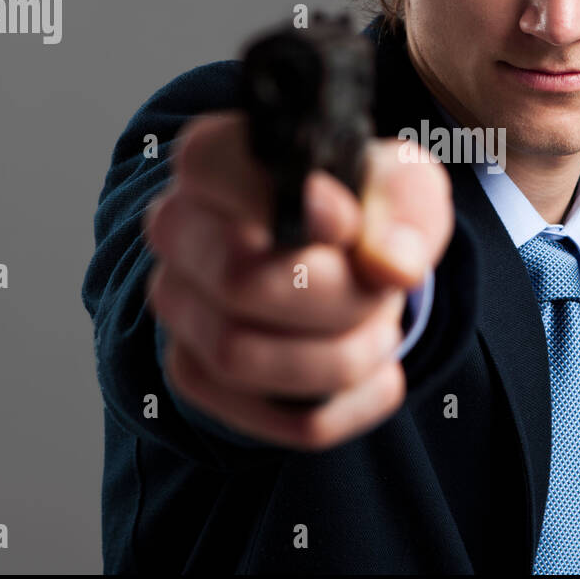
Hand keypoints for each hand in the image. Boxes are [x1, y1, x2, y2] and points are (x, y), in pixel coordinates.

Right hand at [143, 111, 452, 451]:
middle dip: (338, 297)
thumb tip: (387, 264)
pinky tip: (377, 375)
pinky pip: (272, 417)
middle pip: (241, 282)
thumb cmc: (369, 206)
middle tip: (380, 288)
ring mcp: (178, 306)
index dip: (302, 215)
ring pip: (244, 358)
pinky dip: (346, 404)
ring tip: (381, 328)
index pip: (224, 184)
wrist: (353, 255)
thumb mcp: (403, 186)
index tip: (352, 226)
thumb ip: (403, 214)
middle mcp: (176, 228)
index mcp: (214, 161)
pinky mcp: (196, 373)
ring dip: (344, 355)